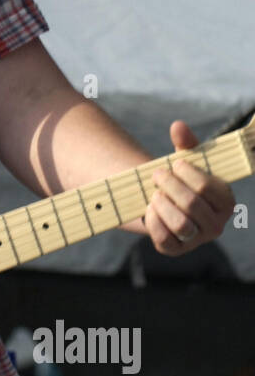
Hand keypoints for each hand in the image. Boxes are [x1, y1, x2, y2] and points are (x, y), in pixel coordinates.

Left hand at [144, 120, 234, 255]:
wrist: (164, 203)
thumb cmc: (181, 180)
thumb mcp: (185, 160)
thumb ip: (185, 143)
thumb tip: (178, 126)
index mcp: (225, 201)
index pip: (207, 187)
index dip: (187, 174)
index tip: (175, 164)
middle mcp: (217, 225)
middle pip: (192, 204)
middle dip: (170, 185)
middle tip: (158, 175)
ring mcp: (197, 239)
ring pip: (180, 224)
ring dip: (162, 204)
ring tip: (155, 193)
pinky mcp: (176, 250)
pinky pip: (164, 238)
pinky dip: (153, 221)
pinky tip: (150, 208)